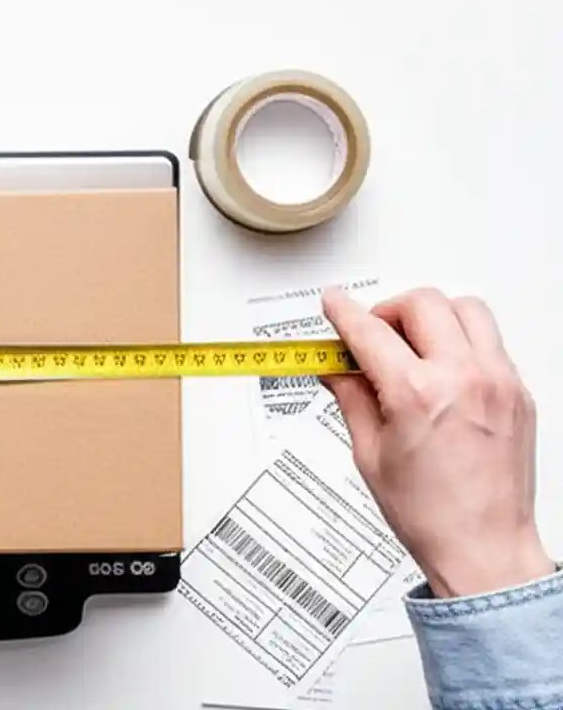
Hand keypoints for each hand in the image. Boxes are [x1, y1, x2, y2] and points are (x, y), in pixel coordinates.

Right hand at [322, 287, 552, 597]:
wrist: (483, 548)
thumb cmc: (432, 515)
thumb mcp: (370, 454)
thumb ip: (352, 398)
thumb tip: (337, 369)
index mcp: (418, 394)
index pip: (369, 331)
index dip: (343, 313)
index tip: (334, 305)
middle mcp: (464, 378)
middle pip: (422, 303)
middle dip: (388, 310)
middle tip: (370, 333)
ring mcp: (498, 382)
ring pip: (466, 309)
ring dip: (432, 316)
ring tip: (411, 342)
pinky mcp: (518, 392)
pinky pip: (490, 342)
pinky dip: (461, 342)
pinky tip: (442, 369)